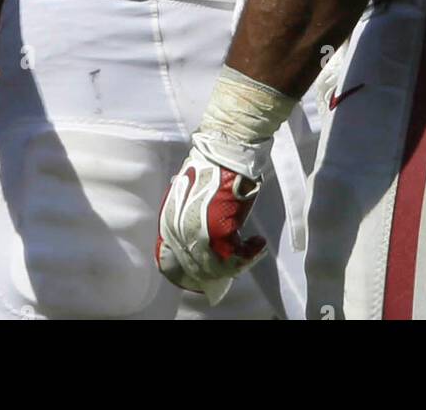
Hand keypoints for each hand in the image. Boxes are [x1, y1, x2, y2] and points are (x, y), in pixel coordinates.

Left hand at [156, 130, 270, 303]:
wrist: (225, 152)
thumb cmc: (212, 170)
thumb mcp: (190, 198)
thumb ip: (189, 220)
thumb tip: (200, 240)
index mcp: (168, 223)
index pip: (171, 263)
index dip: (192, 272)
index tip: (210, 272)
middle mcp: (178, 232)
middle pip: (198, 269)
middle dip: (219, 270)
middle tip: (238, 261)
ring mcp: (197, 235)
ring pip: (218, 267)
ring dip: (238, 263)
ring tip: (251, 249)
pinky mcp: (219, 234)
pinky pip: (236, 258)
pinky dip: (251, 254)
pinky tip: (257, 243)